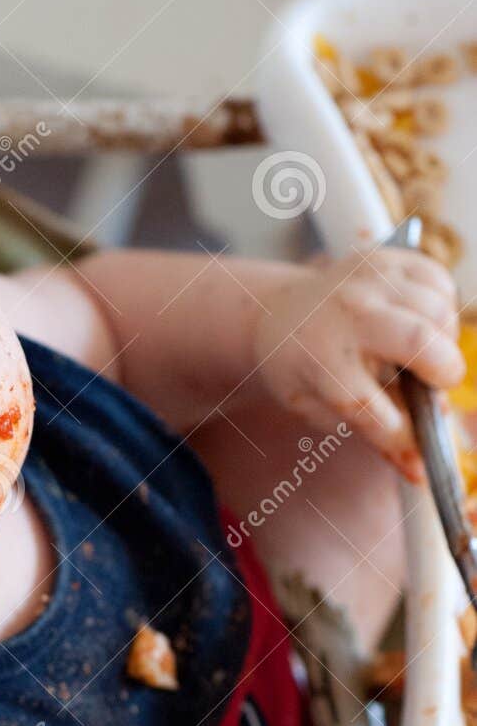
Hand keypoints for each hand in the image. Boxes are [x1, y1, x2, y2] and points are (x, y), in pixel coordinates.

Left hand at [253, 247, 461, 479]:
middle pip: (417, 340)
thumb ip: (368, 433)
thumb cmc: (303, 368)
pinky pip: (439, 280)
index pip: (367, 404)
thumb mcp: (319, 408)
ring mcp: (365, 280)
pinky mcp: (385, 257)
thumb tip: (420, 468)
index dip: (400, 435)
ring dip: (446, 340)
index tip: (420, 459)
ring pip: (438, 308)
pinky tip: (425, 323)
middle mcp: (344, 315)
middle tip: (440, 385)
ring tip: (426, 355)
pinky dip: (444, 307)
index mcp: (318, 360)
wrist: (278, 314)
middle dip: (445, 371)